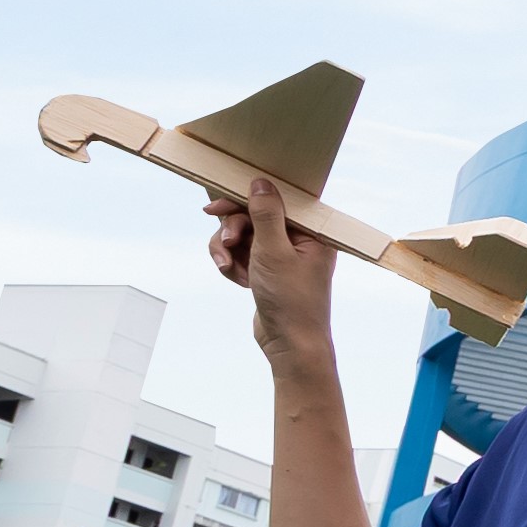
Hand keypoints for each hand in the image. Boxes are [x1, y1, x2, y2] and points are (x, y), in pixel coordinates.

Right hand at [209, 176, 343, 367]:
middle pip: (253, 218)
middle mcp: (299, 240)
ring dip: (230, 252)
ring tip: (230, 269)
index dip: (242, 202)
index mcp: (311, 231)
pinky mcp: (268, 270)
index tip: (215, 209)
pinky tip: (239, 281)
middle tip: (228, 246)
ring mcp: (282, 256)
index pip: (274, 201)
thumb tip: (261, 182)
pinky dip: (234, 266)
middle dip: (234, 232)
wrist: (290, 344)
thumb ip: (266, 215)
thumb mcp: (274, 251)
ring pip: (242, 237)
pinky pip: (241, 256)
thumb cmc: (291, 299)